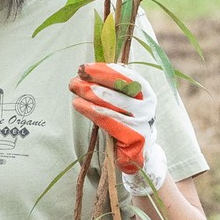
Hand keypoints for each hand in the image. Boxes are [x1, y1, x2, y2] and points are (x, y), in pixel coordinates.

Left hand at [70, 61, 169, 196]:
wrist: (140, 151)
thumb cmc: (127, 120)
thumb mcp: (126, 101)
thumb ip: (114, 85)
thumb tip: (90, 69)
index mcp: (146, 93)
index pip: (127, 76)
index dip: (105, 71)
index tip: (86, 68)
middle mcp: (146, 106)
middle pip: (118, 89)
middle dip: (93, 82)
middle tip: (74, 80)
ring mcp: (141, 122)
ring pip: (111, 104)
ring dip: (89, 95)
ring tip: (74, 91)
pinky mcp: (132, 137)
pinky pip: (108, 120)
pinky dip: (91, 111)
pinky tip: (78, 105)